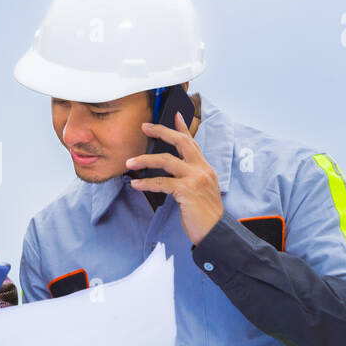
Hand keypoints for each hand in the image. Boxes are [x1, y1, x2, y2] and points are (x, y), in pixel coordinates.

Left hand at [125, 110, 223, 244]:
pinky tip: (136, 185)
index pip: (192, 143)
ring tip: (129, 163)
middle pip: (181, 142)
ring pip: (166, 160)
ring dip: (145, 160)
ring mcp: (195, 179)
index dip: (183, 128)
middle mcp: (201, 169)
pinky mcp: (187, 191)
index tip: (175, 114)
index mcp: (205, 168)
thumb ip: (190, 177)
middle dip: (162, 131)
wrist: (216, 231)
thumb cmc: (204, 214)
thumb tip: (169, 171)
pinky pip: (161, 182)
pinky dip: (146, 183)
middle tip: (145, 127)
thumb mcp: (201, 190)